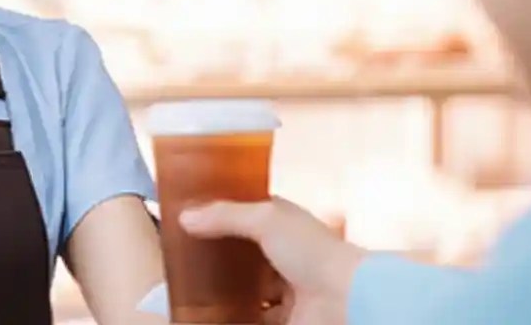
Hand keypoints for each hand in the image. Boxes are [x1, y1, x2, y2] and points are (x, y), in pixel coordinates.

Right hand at [180, 197, 365, 324]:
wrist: (346, 300)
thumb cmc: (312, 251)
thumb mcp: (265, 219)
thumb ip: (225, 216)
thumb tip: (185, 217)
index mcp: (286, 225)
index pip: (250, 216)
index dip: (224, 216)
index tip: (193, 218)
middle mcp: (287, 255)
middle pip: (247, 255)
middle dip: (221, 258)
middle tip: (187, 259)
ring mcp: (286, 290)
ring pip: (250, 290)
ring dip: (226, 292)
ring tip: (192, 290)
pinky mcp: (285, 319)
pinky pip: (255, 316)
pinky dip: (235, 316)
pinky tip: (210, 315)